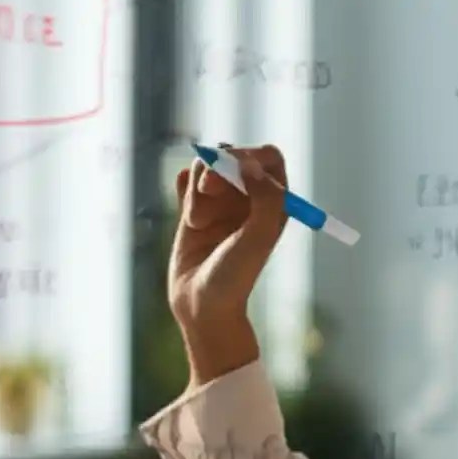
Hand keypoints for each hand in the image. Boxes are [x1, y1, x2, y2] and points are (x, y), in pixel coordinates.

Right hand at [169, 144, 289, 385]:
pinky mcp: (195, 207)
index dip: (248, 154)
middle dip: (217, 166)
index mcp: (274, 202)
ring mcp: (221, 201)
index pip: (266, 157)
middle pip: (232, 155)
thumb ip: (265, 197)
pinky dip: (183, 192)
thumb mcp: (259, 237)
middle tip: (209, 188)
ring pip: (205, 166)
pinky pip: (186, 180)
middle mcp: (250, 198)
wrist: (201, 304)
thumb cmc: (236, 275)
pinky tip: (188, 219)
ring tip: (197, 222)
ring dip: (197, 188)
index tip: (232, 168)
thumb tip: (249, 162)